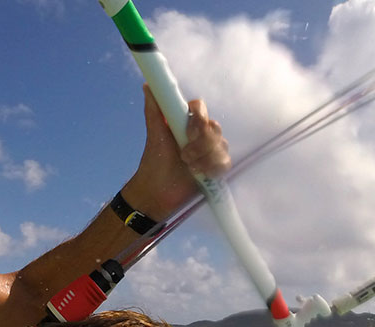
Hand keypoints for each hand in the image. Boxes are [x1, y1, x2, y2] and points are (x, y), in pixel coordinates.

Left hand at [121, 88, 230, 220]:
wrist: (157, 192)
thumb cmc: (154, 162)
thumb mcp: (154, 135)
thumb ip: (154, 110)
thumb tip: (148, 86)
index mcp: (186, 121)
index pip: (200, 108)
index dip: (199, 118)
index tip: (189, 133)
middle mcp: (200, 133)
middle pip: (214, 128)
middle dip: (202, 144)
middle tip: (184, 157)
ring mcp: (210, 150)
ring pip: (222, 146)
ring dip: (206, 159)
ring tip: (189, 168)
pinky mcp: (216, 168)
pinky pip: (226, 162)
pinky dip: (214, 169)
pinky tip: (202, 175)